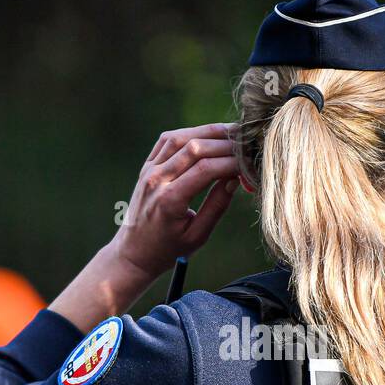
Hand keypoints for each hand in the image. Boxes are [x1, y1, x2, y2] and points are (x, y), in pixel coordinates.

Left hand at [48, 123, 240, 331]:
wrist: (133, 252)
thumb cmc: (168, 249)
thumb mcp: (198, 236)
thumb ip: (217, 206)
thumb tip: (236, 179)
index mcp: (170, 201)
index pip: (206, 169)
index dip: (232, 163)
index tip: (250, 165)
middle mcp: (157, 180)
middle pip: (194, 148)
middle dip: (225, 143)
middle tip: (247, 145)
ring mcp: (149, 170)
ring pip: (181, 137)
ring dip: (208, 132)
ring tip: (233, 132)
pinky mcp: (147, 166)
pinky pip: (168, 140)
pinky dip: (190, 133)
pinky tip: (207, 135)